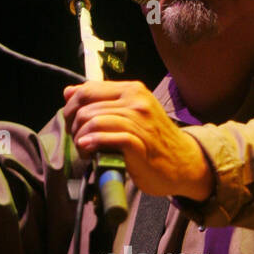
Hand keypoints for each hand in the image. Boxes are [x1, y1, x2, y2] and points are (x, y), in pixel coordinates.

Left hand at [63, 80, 213, 199]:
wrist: (184, 163)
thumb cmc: (154, 141)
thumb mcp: (129, 114)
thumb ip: (101, 102)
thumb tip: (68, 92)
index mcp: (132, 90)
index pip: (87, 89)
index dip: (71, 107)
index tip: (71, 124)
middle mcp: (136, 100)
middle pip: (86, 106)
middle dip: (73, 125)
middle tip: (78, 140)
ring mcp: (139, 120)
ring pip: (94, 121)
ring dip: (81, 138)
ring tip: (85, 151)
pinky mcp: (139, 142)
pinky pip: (106, 137)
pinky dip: (92, 144)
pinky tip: (88, 151)